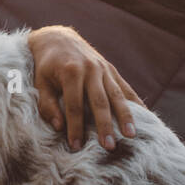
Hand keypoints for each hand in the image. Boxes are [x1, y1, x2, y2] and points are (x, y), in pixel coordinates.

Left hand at [27, 25, 143, 150]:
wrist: (57, 38)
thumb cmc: (46, 66)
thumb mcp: (40, 83)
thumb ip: (47, 105)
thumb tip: (59, 127)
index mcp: (71, 72)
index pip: (74, 106)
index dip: (75, 127)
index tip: (76, 146)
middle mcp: (91, 69)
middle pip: (99, 102)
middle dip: (104, 126)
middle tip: (109, 146)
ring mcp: (104, 69)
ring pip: (117, 95)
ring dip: (125, 116)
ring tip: (131, 135)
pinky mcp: (111, 70)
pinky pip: (125, 88)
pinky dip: (135, 102)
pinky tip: (145, 116)